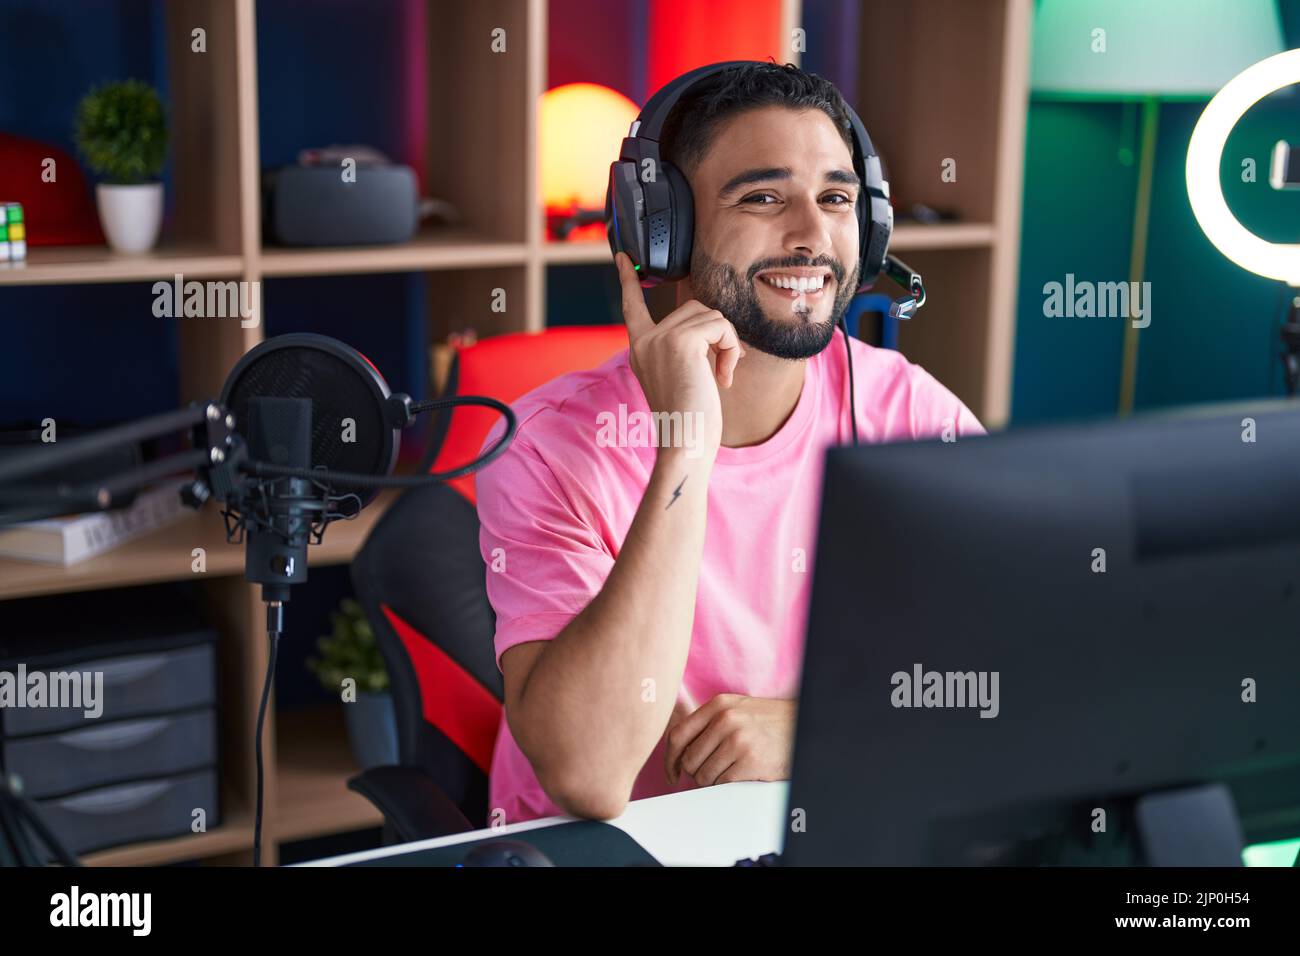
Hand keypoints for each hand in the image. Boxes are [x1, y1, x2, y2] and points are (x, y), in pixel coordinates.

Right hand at [615, 252, 743, 458]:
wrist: (685, 444)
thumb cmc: (691, 422)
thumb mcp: (682, 377)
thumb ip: (686, 349)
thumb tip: (715, 326)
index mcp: (640, 350)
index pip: (632, 307)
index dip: (628, 280)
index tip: (622, 257)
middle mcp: (644, 341)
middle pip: (694, 308)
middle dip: (719, 335)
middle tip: (724, 369)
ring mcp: (659, 339)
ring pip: (711, 316)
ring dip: (728, 344)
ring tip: (722, 376)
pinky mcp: (680, 341)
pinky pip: (720, 327)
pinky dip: (731, 350)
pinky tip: (724, 378)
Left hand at [664, 693, 795, 787]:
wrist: (805, 726)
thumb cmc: (769, 721)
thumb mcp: (737, 708)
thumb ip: (709, 721)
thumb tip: (679, 750)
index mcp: (718, 705)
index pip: (678, 735)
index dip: (670, 759)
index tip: (672, 773)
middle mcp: (725, 720)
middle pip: (689, 759)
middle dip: (695, 773)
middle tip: (710, 773)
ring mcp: (738, 740)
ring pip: (703, 775)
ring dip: (712, 781)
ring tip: (729, 771)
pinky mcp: (749, 761)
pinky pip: (721, 783)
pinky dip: (726, 785)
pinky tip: (740, 776)